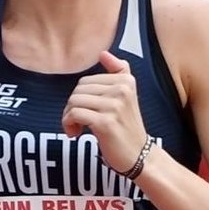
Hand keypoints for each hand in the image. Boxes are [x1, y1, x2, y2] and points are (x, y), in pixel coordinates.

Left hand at [63, 52, 150, 173]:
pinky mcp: (105, 123)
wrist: (140, 156)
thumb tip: (103, 53)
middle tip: (78, 122)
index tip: (85, 112)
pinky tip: (75, 134)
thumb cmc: (128, 128)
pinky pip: (74, 114)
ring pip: (74, 101)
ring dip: (68, 117)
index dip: (80, 97)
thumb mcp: (128, 96)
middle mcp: (122, 90)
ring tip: (76, 128)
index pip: (86, 81)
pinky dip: (69, 124)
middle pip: (78, 90)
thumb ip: (119, 72)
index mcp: (126, 81)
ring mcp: (114, 106)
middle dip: (72, 107)